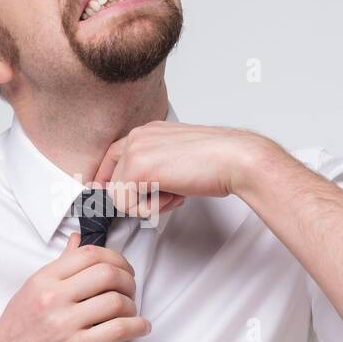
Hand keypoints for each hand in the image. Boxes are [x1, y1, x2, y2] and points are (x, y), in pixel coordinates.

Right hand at [0, 232, 149, 341]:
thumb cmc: (15, 333)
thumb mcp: (31, 291)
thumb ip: (59, 266)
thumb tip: (76, 240)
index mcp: (43, 280)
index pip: (89, 254)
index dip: (115, 258)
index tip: (123, 268)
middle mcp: (53, 297)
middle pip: (108, 274)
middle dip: (128, 280)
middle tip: (131, 289)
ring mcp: (65, 323)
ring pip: (116, 301)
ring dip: (132, 306)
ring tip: (131, 313)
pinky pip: (117, 330)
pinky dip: (137, 327)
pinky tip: (140, 328)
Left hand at [92, 121, 278, 216]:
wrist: (235, 159)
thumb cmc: (216, 161)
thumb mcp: (177, 158)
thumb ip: (154, 168)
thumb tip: (135, 190)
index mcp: (146, 131)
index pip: (111, 158)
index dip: (108, 182)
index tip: (107, 195)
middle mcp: (137, 137)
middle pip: (112, 182)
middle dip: (138, 198)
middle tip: (168, 195)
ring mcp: (135, 151)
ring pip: (118, 196)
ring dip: (146, 204)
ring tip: (174, 192)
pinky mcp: (138, 169)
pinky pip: (125, 205)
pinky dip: (149, 209)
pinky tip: (173, 195)